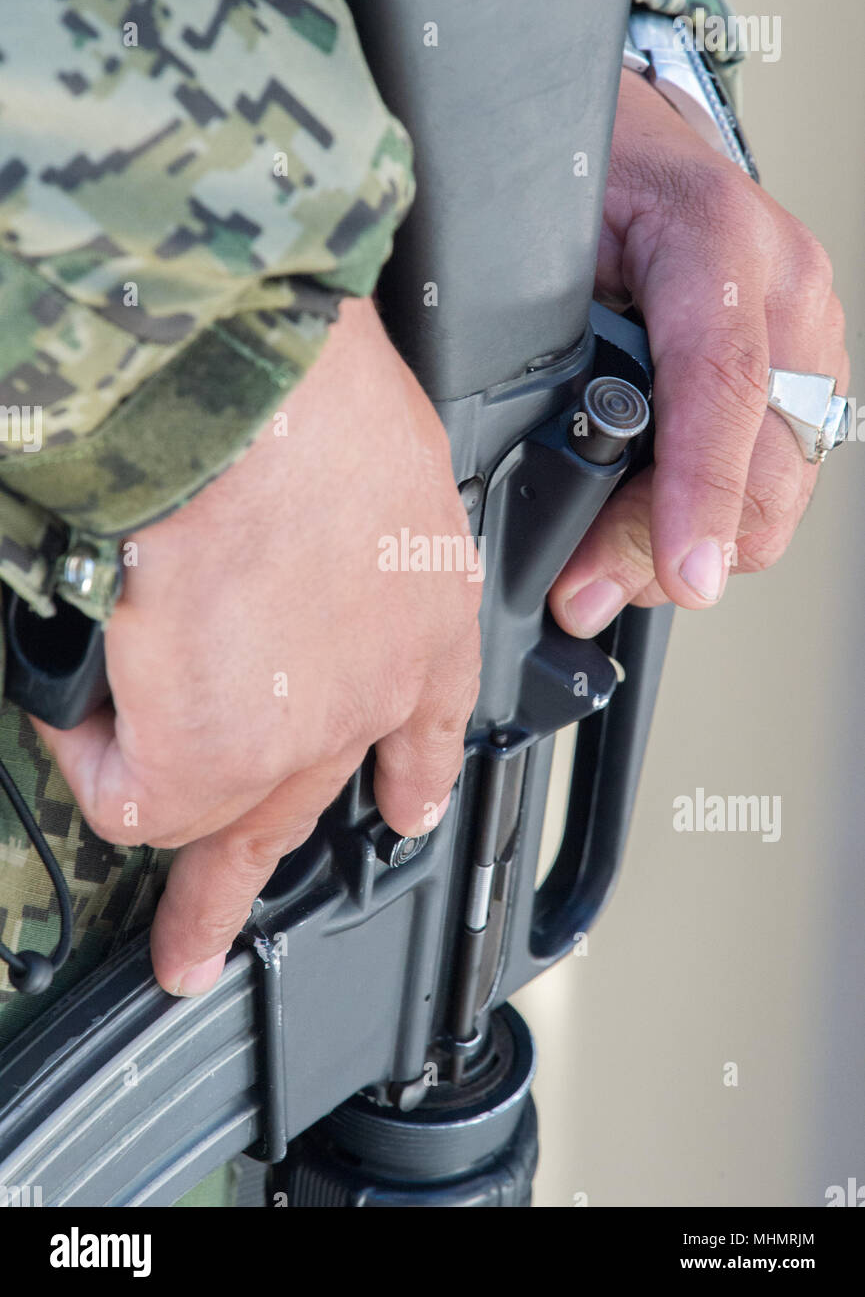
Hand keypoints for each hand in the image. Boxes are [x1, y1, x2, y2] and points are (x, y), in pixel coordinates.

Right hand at [35, 298, 480, 995]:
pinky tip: (92, 677)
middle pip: (301, 807)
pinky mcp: (214, 758)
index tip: (406, 805)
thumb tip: (266, 536)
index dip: (412, 766)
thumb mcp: (374, 447)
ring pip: (200, 815)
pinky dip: (90, 740)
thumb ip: (338, 517)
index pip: (428, 714)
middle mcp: (367, 688)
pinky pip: (125, 786)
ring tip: (94, 733)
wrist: (253, 402)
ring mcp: (296, 737)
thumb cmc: (309, 391)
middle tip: (191, 948)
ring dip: (139, 789)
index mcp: (420, 606)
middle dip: (232, 885)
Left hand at [548, 68, 848, 635]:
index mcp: (717, 237)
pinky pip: (776, 471)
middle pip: (766, 464)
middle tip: (583, 587)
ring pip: (781, 487)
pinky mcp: (803, 368)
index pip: (721, 384)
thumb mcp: (537, 233)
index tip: (684, 574)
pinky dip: (716, 514)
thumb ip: (537, 341)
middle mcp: (785, 287)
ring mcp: (807, 330)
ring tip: (606, 557)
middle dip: (672, 550)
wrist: (633, 131)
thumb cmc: (583, 170)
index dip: (701, 492)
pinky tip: (654, 516)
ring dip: (694, 541)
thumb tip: (516, 474)